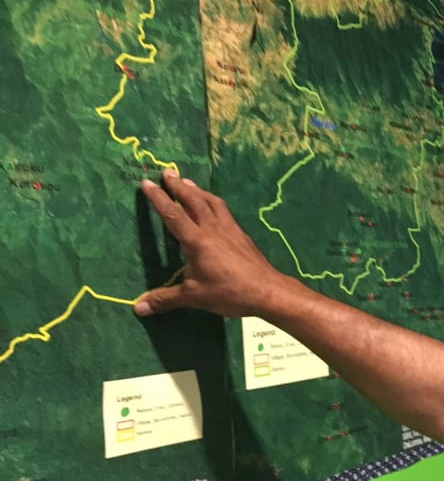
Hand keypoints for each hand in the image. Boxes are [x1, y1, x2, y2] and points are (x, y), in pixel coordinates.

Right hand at [135, 169, 292, 317]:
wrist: (267, 290)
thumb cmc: (230, 292)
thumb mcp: (195, 297)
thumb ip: (166, 299)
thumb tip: (138, 308)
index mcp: (197, 241)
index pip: (173, 215)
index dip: (159, 198)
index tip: (147, 183)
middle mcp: (213, 229)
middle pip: (193, 201)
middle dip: (178, 186)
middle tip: (167, 172)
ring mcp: (230, 229)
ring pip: (212, 202)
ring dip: (198, 190)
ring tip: (188, 182)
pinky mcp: (241, 234)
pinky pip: (224, 211)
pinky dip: (214, 202)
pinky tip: (214, 204)